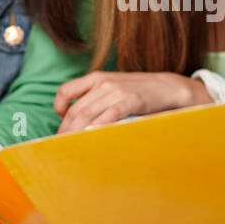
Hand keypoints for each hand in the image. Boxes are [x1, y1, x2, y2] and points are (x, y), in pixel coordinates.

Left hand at [54, 71, 209, 133]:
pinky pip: (110, 114)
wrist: (166, 87)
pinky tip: (91, 135)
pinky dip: (98, 125)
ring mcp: (117, 91)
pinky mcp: (131, 100)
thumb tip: (79, 118)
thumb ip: (96, 96)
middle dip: (66, 129)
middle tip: (61, 144)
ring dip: (77, 132)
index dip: (58, 107)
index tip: (60, 121)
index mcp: (96, 78)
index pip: (66, 90)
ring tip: (71, 146)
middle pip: (76, 109)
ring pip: (89, 114)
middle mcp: (103, 83)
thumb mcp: (113, 86)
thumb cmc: (137, 91)